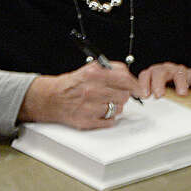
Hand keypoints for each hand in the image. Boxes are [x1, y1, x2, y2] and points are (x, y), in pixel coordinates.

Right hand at [18, 61, 138, 128]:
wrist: (52, 99)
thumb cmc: (73, 84)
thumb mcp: (91, 68)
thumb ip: (111, 69)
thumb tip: (129, 76)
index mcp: (95, 75)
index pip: (125, 79)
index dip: (134, 84)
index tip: (138, 88)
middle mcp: (92, 90)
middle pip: (124, 95)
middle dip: (122, 95)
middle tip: (114, 94)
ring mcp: (90, 107)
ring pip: (119, 109)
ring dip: (115, 106)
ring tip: (104, 102)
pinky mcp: (87, 121)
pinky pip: (110, 121)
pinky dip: (108, 117)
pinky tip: (100, 111)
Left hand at [137, 62, 190, 98]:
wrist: (179, 82)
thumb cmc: (164, 86)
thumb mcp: (153, 90)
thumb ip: (145, 94)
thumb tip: (137, 101)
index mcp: (153, 73)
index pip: (146, 75)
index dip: (144, 84)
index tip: (145, 95)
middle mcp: (166, 70)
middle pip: (160, 72)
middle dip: (159, 83)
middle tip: (159, 94)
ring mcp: (179, 71)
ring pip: (179, 73)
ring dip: (180, 83)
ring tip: (181, 93)